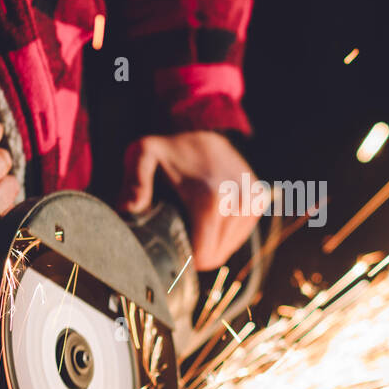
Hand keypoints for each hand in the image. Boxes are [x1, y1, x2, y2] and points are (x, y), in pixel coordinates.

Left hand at [120, 130, 256, 269]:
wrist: (206, 130)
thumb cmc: (170, 149)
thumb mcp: (143, 156)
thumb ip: (134, 183)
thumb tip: (129, 209)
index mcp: (211, 200)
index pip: (204, 257)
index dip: (184, 259)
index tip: (170, 247)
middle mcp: (239, 203)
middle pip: (216, 256)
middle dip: (196, 252)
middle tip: (180, 231)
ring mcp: (252, 203)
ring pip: (229, 249)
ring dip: (211, 243)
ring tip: (195, 221)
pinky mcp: (259, 202)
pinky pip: (240, 236)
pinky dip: (224, 234)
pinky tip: (210, 217)